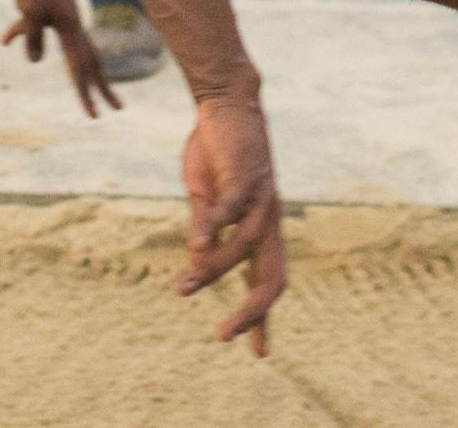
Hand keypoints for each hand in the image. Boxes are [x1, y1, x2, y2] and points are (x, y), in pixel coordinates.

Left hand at [2, 0, 120, 117]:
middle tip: (117, 109)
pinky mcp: (53, 9)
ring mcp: (65, 17)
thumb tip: (36, 61)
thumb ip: (33, 37)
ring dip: (77, 69)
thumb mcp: (29, 13)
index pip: (79, 69)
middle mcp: (73, 26)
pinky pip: (43, 31)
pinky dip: (27, 36)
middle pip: (91, 63)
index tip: (94, 116)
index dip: (85, 94)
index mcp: (70, 30)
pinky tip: (6, 39)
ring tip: (85, 85)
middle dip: (102, 88)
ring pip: (73, 49)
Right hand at [178, 97, 285, 355]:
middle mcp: (268, 220)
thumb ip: (204, 232)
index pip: (267, 281)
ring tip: (185, 288)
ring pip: (245, 247)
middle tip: (224, 335)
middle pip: (273, 276)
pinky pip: (234, 208)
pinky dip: (214, 229)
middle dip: (253, 311)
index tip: (259, 354)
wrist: (226, 103)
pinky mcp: (246, 174)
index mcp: (260, 230)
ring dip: (215, 271)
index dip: (264, 318)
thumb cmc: (217, 154)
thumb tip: (196, 272)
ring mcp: (260, 198)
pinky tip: (195, 247)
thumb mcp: (205, 200)